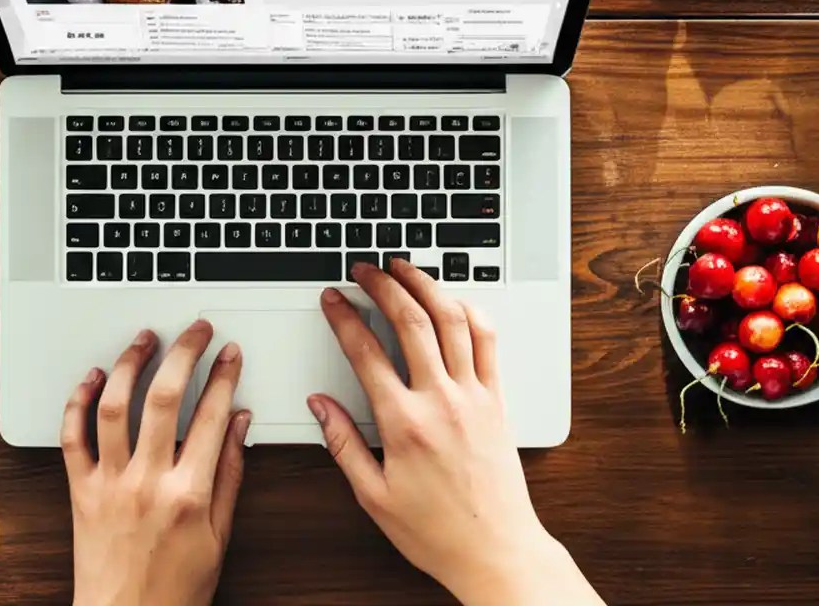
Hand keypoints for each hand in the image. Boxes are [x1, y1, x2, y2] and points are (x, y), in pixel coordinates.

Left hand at [61, 321, 251, 605]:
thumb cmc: (174, 590)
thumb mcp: (219, 537)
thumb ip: (229, 475)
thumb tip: (238, 424)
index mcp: (188, 493)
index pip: (210, 416)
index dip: (224, 376)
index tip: (230, 353)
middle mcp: (146, 481)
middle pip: (165, 397)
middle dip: (184, 352)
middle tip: (195, 329)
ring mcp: (108, 483)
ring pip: (115, 405)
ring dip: (130, 363)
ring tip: (145, 339)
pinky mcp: (79, 491)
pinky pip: (72, 436)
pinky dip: (79, 401)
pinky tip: (93, 377)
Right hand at [310, 260, 601, 605]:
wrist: (496, 550)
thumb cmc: (436, 531)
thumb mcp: (373, 496)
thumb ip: (343, 443)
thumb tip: (320, 404)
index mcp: (404, 423)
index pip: (366, 351)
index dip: (344, 317)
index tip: (333, 299)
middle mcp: (442, 400)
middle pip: (411, 321)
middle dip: (384, 285)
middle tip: (366, 268)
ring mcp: (475, 396)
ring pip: (453, 320)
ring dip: (427, 286)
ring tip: (406, 268)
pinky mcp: (498, 400)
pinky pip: (488, 342)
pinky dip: (472, 312)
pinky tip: (455, 302)